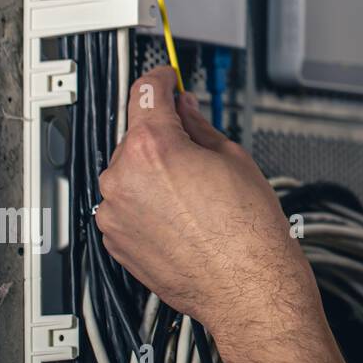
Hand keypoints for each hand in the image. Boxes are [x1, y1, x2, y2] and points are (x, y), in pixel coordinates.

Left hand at [96, 66, 344, 362]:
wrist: (245, 284)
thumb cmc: (247, 231)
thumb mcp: (234, 158)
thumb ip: (200, 126)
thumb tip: (185, 110)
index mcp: (154, 147)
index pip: (145, 93)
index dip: (161, 78)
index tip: (166, 78)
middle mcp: (124, 177)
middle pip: (137, 135)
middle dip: (164, 136)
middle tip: (197, 150)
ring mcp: (114, 211)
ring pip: (130, 172)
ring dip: (153, 172)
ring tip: (194, 193)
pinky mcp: (114, 238)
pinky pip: (126, 206)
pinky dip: (147, 203)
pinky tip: (181, 215)